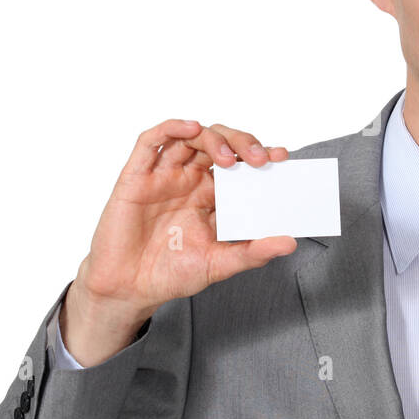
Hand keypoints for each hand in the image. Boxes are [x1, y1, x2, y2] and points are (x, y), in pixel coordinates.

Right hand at [62, 120, 295, 363]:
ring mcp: (163, 177)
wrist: (129, 290)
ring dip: (214, 138)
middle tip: (260, 159)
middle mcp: (189, 181)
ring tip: (229, 157)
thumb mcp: (219, 265)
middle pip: (219, 144)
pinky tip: (191, 129)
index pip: (240, 166)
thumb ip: (252, 252)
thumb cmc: (170, 274)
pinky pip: (151, 142)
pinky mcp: (137, 177)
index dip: (260, 156)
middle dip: (242, 143)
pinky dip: (171, 128)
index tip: (282, 157)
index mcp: (211, 197)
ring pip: (190, 137)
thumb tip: (289, 242)